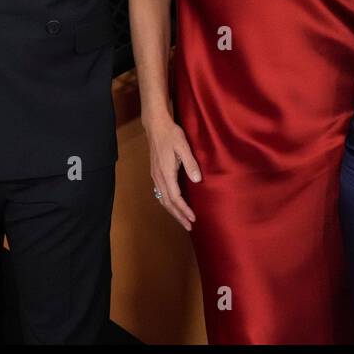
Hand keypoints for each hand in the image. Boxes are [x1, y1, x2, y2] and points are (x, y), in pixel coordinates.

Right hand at [144, 116, 200, 231]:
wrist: (156, 126)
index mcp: (166, 173)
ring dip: (172, 211)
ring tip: (182, 219)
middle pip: (167, 203)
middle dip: (178, 216)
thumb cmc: (171, 134)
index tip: (193, 218)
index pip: (175, 197)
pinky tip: (173, 205)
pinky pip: (160, 193)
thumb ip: (190, 163)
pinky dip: (168, 203)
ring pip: (162, 199)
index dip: (184, 209)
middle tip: (189, 226)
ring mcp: (155, 176)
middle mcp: (158, 177)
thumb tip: (197, 180)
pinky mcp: (155, 173)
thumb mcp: (183, 146)